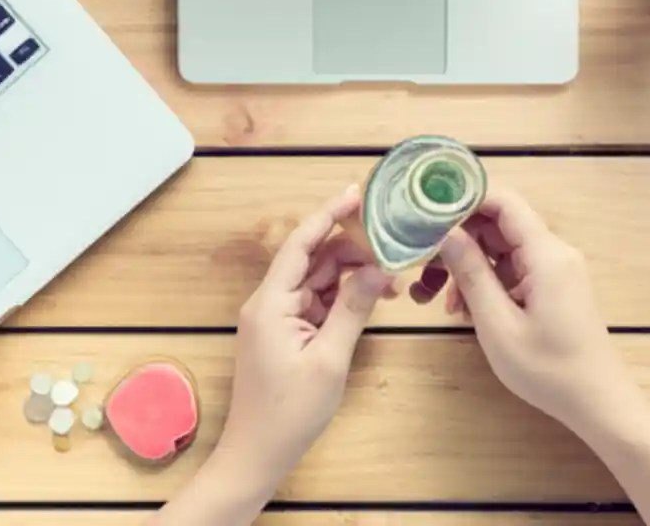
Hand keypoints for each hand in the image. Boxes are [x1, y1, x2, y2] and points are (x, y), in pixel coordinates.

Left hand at [216, 185, 393, 485]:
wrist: (256, 455)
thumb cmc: (289, 413)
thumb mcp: (329, 359)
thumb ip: (353, 309)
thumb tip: (377, 269)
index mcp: (270, 303)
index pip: (301, 244)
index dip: (328, 215)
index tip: (357, 194)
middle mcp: (267, 303)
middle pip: (312, 259)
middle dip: (352, 250)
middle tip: (393, 248)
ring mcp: (274, 319)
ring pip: (317, 281)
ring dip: (351, 276)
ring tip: (391, 278)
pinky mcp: (283, 334)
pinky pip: (315, 303)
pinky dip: (341, 299)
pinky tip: (370, 298)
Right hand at [415, 188, 634, 428]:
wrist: (598, 403)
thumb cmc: (549, 370)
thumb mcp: (498, 324)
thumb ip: (472, 274)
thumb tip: (446, 233)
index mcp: (546, 255)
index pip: (504, 202)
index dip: (464, 199)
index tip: (428, 213)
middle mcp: (554, 253)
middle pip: (499, 224)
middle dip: (460, 240)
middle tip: (425, 266)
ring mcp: (555, 270)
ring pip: (502, 249)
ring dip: (470, 266)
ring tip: (444, 301)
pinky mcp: (553, 287)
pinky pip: (513, 270)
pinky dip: (487, 282)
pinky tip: (467, 309)